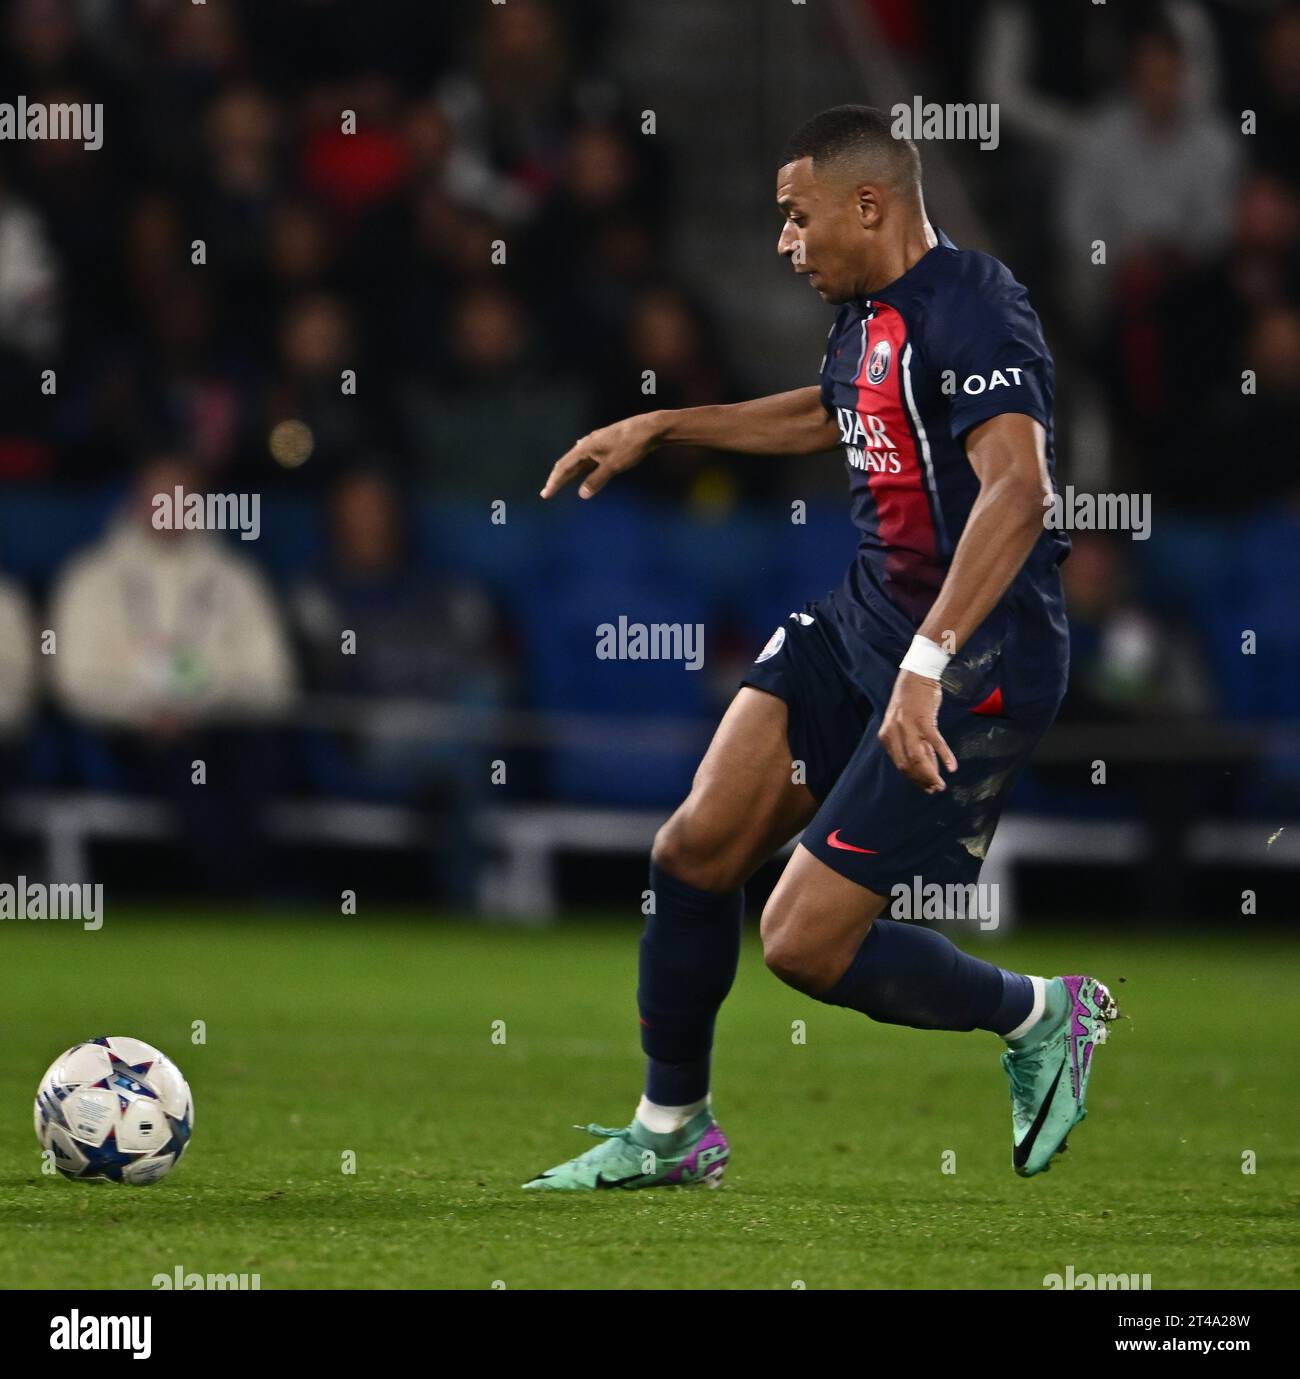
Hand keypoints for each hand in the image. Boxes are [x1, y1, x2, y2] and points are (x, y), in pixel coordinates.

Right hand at [540, 412, 662, 499]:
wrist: (650, 428)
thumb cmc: (632, 446)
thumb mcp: (614, 466)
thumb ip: (597, 480)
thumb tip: (582, 494)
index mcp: (586, 447)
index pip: (564, 467)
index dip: (554, 482)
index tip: (546, 494)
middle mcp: (588, 443)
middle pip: (568, 463)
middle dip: (558, 478)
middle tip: (548, 492)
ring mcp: (597, 442)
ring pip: (578, 460)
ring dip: (569, 472)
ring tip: (560, 482)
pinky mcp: (606, 444)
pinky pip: (587, 457)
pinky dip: (581, 466)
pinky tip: (582, 466)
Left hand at [878, 670, 956, 793]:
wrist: (916, 676)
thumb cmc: (913, 702)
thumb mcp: (906, 726)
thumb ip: (915, 745)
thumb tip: (929, 768)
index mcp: (886, 736)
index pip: (900, 765)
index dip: (914, 779)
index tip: (926, 788)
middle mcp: (894, 733)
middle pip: (907, 765)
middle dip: (922, 780)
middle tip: (935, 789)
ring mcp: (908, 726)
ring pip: (918, 758)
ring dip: (930, 774)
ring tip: (940, 785)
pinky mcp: (924, 719)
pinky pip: (935, 742)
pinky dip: (944, 755)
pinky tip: (952, 767)